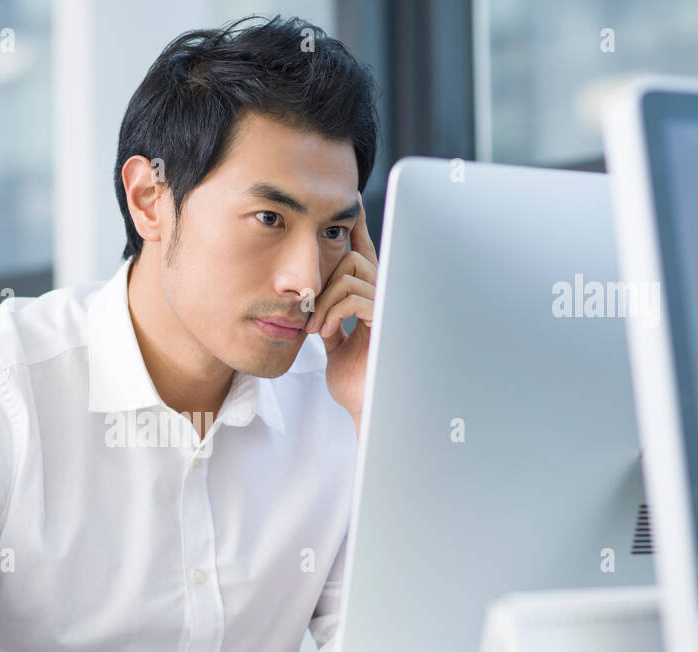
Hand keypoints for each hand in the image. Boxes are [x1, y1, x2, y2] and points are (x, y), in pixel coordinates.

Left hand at [306, 194, 377, 419]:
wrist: (369, 407)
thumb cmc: (355, 380)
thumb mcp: (336, 343)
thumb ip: (331, 318)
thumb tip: (314, 305)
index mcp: (372, 297)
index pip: (362, 252)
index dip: (354, 224)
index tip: (347, 198)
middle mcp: (386, 295)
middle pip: (352, 256)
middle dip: (323, 280)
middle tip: (309, 317)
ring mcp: (389, 304)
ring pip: (350, 272)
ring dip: (324, 300)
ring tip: (315, 330)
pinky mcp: (387, 318)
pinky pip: (354, 295)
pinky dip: (333, 311)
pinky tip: (325, 334)